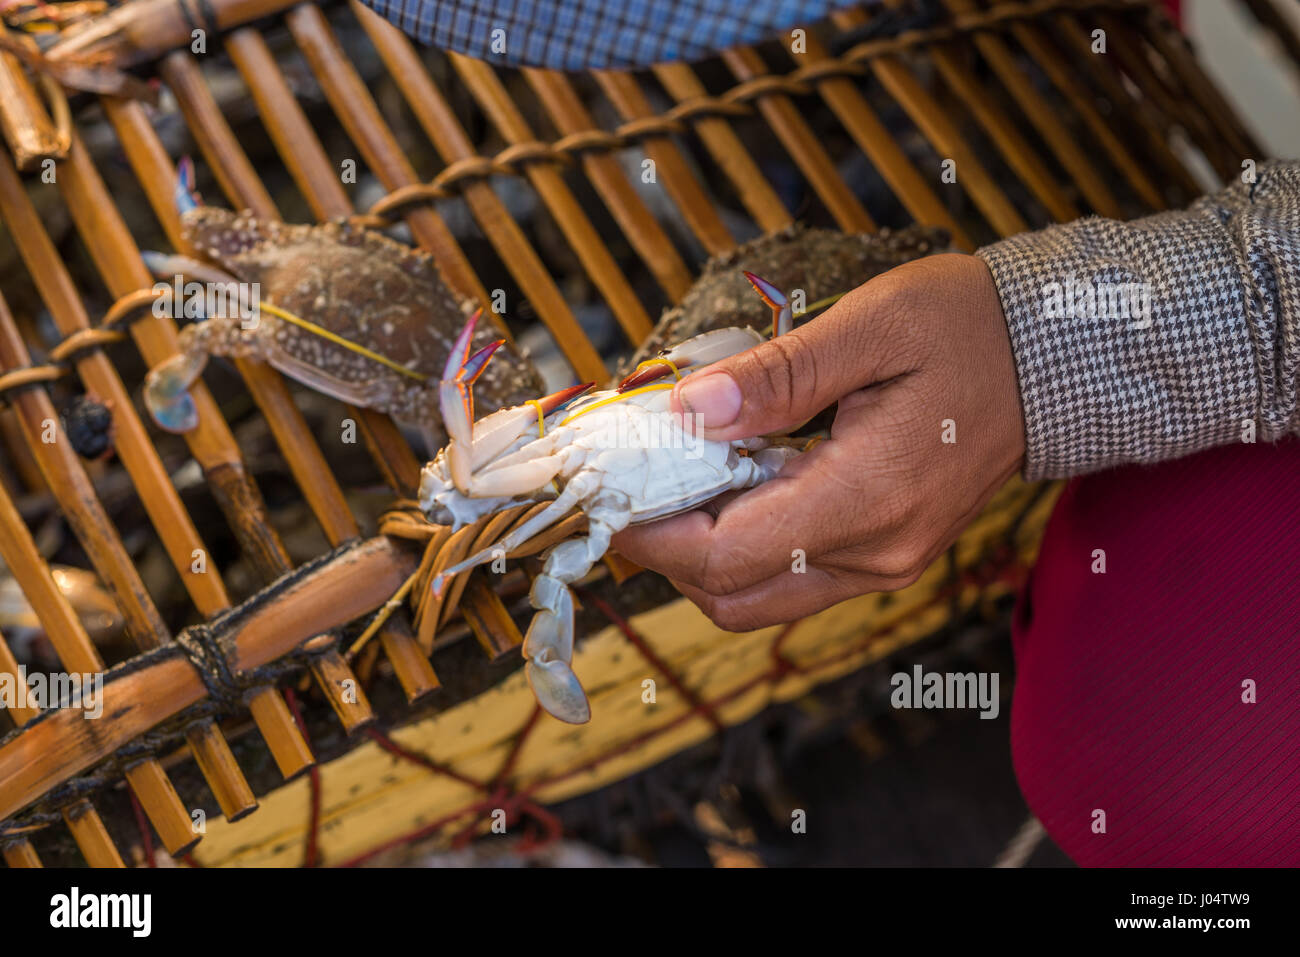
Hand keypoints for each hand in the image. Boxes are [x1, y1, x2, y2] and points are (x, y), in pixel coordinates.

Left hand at [611, 253, 1026, 630]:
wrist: (1055, 361)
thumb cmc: (967, 329)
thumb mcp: (869, 327)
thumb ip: (775, 376)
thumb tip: (687, 410)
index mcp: (869, 500)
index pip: (727, 557)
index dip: (653, 537)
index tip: (612, 496)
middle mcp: (877, 554)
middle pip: (733, 597)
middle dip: (667, 554)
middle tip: (632, 489)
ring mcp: (886, 563)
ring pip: (760, 598)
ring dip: (704, 556)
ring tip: (678, 482)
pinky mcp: (888, 555)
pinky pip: (795, 577)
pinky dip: (747, 546)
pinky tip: (734, 483)